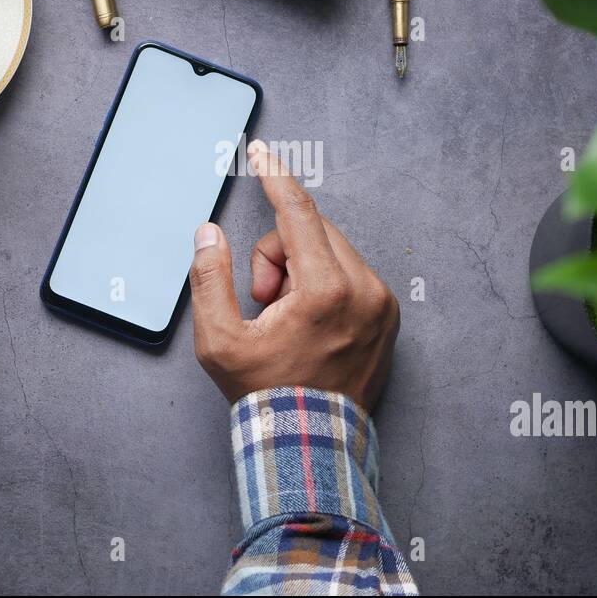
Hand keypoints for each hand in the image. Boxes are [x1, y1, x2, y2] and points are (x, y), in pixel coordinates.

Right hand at [188, 139, 399, 410]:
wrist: (310, 446)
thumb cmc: (266, 397)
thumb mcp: (219, 342)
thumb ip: (208, 278)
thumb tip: (209, 234)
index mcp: (327, 291)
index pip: (298, 214)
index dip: (274, 178)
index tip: (261, 151)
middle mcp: (364, 290)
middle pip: (311, 231)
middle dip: (277, 255)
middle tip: (262, 301)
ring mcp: (381, 304)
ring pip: (330, 251)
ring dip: (300, 271)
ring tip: (285, 320)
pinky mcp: (388, 317)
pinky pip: (349, 274)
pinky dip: (323, 286)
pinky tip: (309, 325)